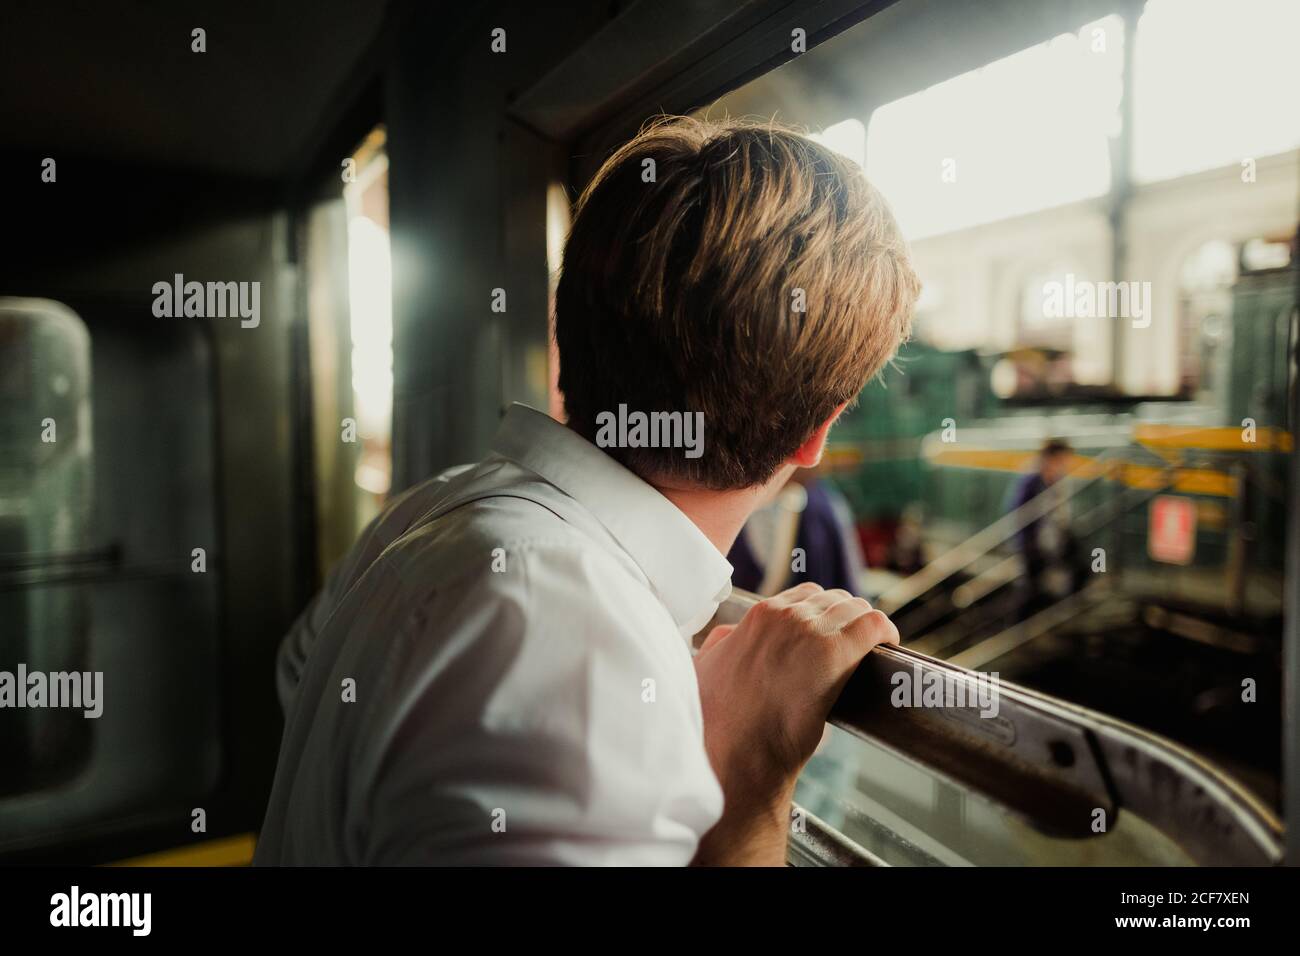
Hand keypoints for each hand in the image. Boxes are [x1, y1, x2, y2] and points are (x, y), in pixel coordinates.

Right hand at [691, 583, 898, 863]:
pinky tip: (887, 648)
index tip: (830, 637)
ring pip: (857, 609)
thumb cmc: (719, 724)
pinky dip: (886, 634)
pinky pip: (874, 625)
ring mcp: (810, 631)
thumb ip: (721, 644)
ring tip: (871, 652)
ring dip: (866, 629)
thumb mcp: (705, 669)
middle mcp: (785, 616)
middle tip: (854, 649)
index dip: (823, 616)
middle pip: (835, 601)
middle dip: (846, 622)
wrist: (735, 754)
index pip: (805, 597)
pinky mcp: (833, 653)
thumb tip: (730, 636)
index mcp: (758, 616)